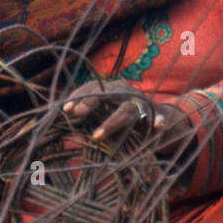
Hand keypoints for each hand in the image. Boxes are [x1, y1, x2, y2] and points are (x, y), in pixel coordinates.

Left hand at [60, 79, 192, 156]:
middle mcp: (125, 91)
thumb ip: (89, 113)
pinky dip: (159, 121)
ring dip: (112, 123)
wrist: (156, 119)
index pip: (92, 87)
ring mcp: (141, 102)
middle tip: (76, 113)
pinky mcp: (157, 115)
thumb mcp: (105, 112)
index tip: (66, 108)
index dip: (79, 96)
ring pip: (126, 110)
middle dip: (90, 102)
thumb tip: (64, 116)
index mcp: (111, 89)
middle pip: (106, 94)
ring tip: (97, 136)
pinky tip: (158, 127)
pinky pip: (158, 117)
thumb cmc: (122, 116)